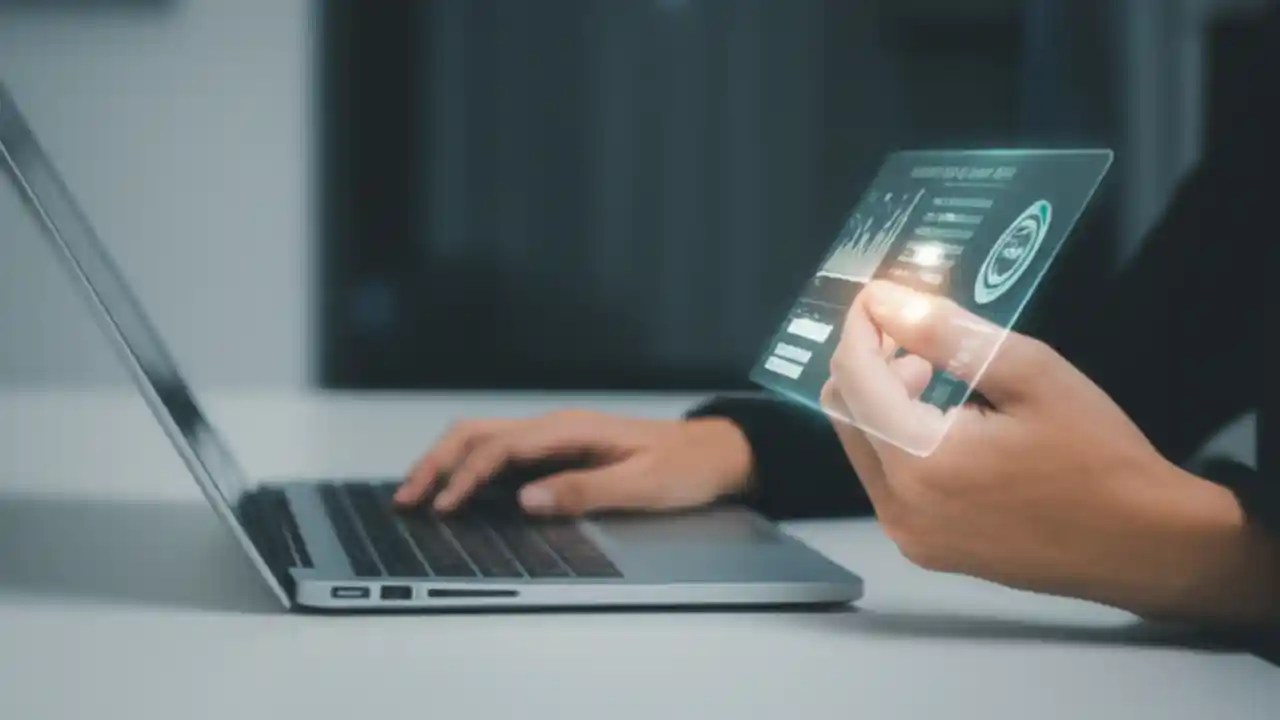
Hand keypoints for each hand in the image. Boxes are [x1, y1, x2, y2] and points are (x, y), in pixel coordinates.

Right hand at [394, 411, 754, 516]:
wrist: (714, 453)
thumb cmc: (683, 468)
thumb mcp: (640, 486)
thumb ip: (582, 491)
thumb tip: (525, 500)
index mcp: (570, 430)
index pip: (500, 448)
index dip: (465, 477)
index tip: (443, 508)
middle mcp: (556, 426)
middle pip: (478, 433)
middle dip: (436, 462)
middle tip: (405, 497)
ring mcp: (556, 435)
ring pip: (485, 437)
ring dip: (447, 461)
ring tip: (418, 493)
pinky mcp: (559, 449)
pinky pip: (502, 451)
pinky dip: (469, 466)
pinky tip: (457, 489)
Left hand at [823, 280, 1279, 623]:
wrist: (1143, 545)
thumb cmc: (1097, 455)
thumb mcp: (1031, 373)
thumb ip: (947, 334)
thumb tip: (886, 299)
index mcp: (921, 462)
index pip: (854, 377)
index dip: (860, 326)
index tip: (881, 295)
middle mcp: (899, 506)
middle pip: (844, 412)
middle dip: (868, 363)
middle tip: (918, 339)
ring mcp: (908, 535)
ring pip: (861, 445)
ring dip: (882, 401)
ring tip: (935, 376)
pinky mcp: (924, 548)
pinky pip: (885, 479)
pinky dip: (898, 439)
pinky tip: (948, 423)